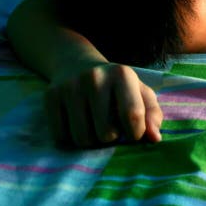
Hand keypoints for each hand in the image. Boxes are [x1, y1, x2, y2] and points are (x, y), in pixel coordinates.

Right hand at [44, 62, 162, 147]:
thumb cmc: (116, 86)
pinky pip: (61, 136)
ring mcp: (70, 86)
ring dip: (90, 141)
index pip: (133, 115)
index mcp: (122, 74)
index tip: (132, 133)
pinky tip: (76, 123)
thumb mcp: (139, 93)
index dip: (136, 134)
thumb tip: (155, 138)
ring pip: (82, 138)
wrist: (77, 64)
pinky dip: (70, 138)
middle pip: (106, 134)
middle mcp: (95, 77)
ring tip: (93, 126)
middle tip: (109, 127)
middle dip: (110, 138)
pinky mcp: (51, 96)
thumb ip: (152, 115)